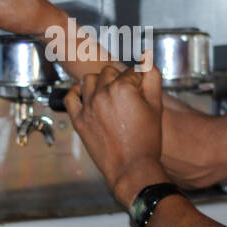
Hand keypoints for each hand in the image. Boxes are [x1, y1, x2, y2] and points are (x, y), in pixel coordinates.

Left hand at [65, 50, 168, 205]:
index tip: (142, 92)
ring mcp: (88, 106)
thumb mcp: (156, 106)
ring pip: (90, 79)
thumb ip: (152, 77)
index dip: (140, 81)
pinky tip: (86, 96)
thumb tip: (146, 58)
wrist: (132, 168)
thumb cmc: (146, 141)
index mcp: (122, 88)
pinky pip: (70, 97)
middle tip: (128, 96)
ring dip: (100, 83)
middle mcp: (102, 94)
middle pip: (110, 72)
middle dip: (120, 80)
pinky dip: (76, 92)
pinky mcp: (78, 120)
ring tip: (110, 95)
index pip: (132, 72)